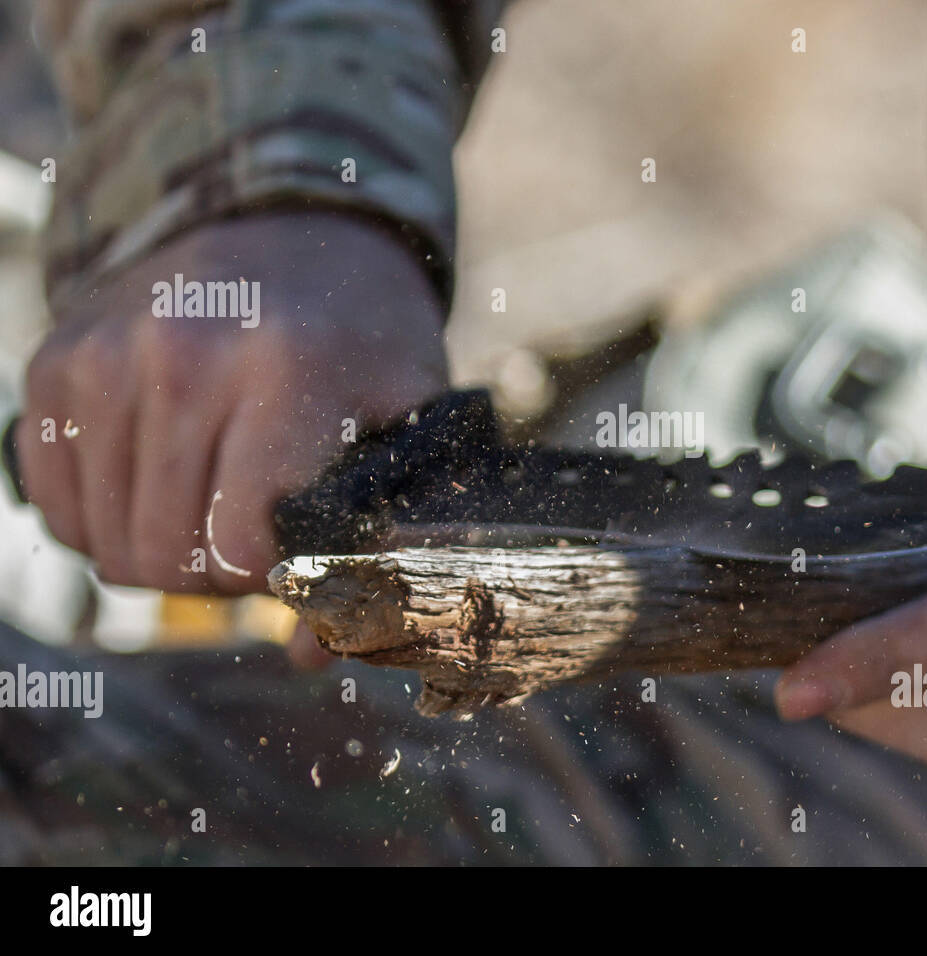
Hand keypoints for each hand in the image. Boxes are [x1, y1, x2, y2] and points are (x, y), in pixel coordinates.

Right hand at [18, 211, 447, 593]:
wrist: (289, 224)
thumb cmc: (362, 335)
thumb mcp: (405, 421)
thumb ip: (377, 538)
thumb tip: (312, 655)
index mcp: (286, 372)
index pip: (243, 547)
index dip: (273, 573)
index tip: (296, 543)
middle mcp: (183, 358)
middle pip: (166, 558)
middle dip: (216, 573)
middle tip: (255, 528)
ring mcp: (107, 356)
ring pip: (107, 544)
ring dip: (163, 549)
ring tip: (213, 498)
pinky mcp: (56, 360)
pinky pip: (57, 503)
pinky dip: (106, 517)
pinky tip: (160, 479)